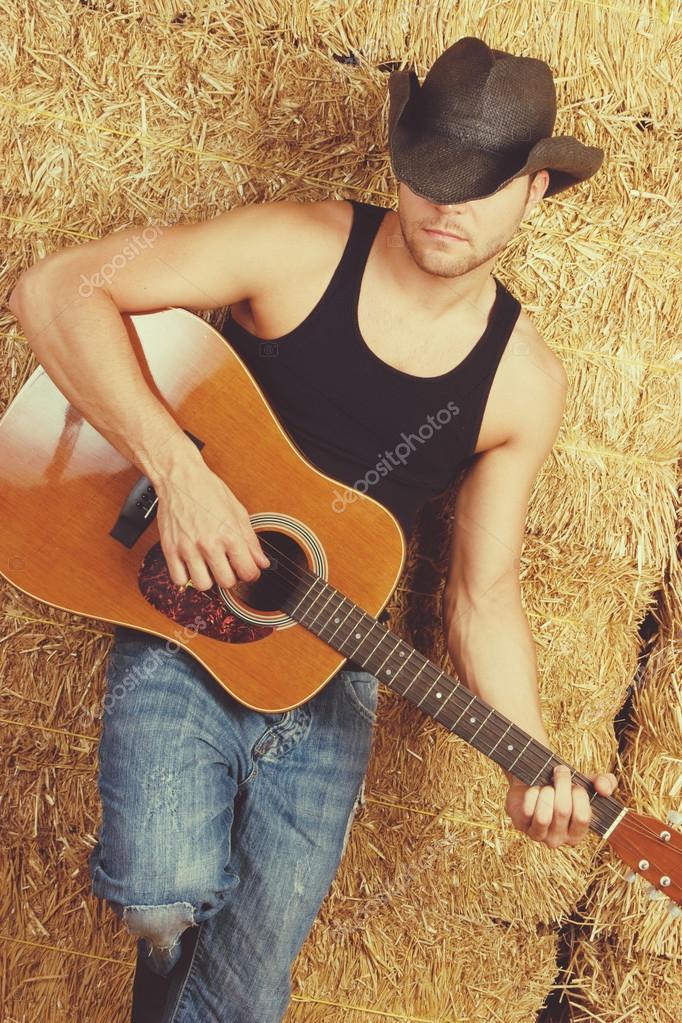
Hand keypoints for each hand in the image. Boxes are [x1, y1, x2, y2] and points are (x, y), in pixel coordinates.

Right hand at [155, 457, 270, 590]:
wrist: (179, 478)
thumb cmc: (208, 490)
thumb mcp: (238, 512)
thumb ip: (251, 540)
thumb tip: (262, 563)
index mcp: (230, 534)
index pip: (248, 572)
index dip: (251, 574)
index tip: (248, 570)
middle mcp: (209, 543)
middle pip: (227, 582)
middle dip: (231, 578)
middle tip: (228, 567)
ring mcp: (188, 548)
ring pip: (203, 585)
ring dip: (208, 580)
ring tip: (209, 567)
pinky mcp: (170, 549)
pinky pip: (179, 579)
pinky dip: (186, 577)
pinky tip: (191, 566)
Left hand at [504, 764, 617, 848]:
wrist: (533, 779)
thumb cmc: (563, 787)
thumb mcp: (587, 782)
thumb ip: (605, 783)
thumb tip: (603, 789)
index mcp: (578, 833)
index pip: (583, 817)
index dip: (579, 795)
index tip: (576, 783)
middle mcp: (559, 839)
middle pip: (563, 811)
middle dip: (562, 784)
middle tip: (560, 772)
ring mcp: (539, 835)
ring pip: (544, 816)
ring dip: (546, 792)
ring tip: (547, 785)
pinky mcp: (521, 825)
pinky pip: (527, 810)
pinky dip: (531, 793)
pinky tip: (534, 789)